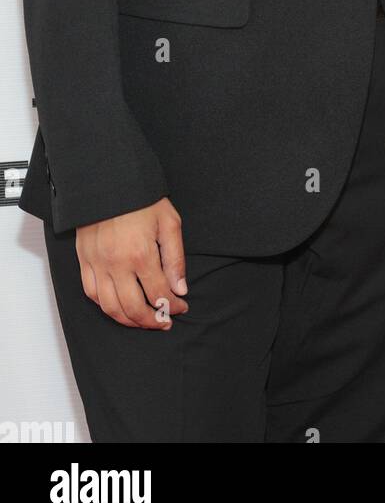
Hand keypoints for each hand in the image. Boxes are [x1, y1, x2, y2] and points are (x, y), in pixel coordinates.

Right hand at [75, 197, 188, 328]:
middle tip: (163, 322)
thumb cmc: (141, 198)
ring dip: (128, 320)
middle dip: (151, 321)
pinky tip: (119, 307)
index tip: (180, 307)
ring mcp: (97, 264)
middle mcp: (116, 264)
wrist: (109, 180)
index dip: (172, 306)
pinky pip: (92, 294)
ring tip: (143, 320)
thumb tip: (179, 289)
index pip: (158, 294)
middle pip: (133, 308)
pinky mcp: (84, 261)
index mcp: (141, 254)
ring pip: (110, 307)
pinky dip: (106, 306)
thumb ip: (175, 258)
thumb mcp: (169, 222)